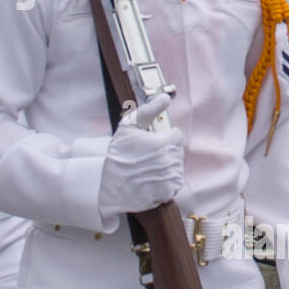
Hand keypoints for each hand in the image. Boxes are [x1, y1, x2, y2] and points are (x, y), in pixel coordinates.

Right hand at [97, 93, 184, 220]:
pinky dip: (166, 181)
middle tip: (146, 157)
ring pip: (177, 166)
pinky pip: (175, 182)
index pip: (176, 135)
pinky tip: (151, 179)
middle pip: (176, 151)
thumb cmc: (119, 156)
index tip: (151, 143)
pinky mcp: (170, 191)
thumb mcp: (128, 127)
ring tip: (147, 168)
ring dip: (166, 166)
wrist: (112, 188)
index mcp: (165, 142)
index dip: (163, 137)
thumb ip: (149, 109)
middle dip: (164, 152)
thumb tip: (165, 97)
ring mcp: (172, 176)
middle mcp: (171, 159)